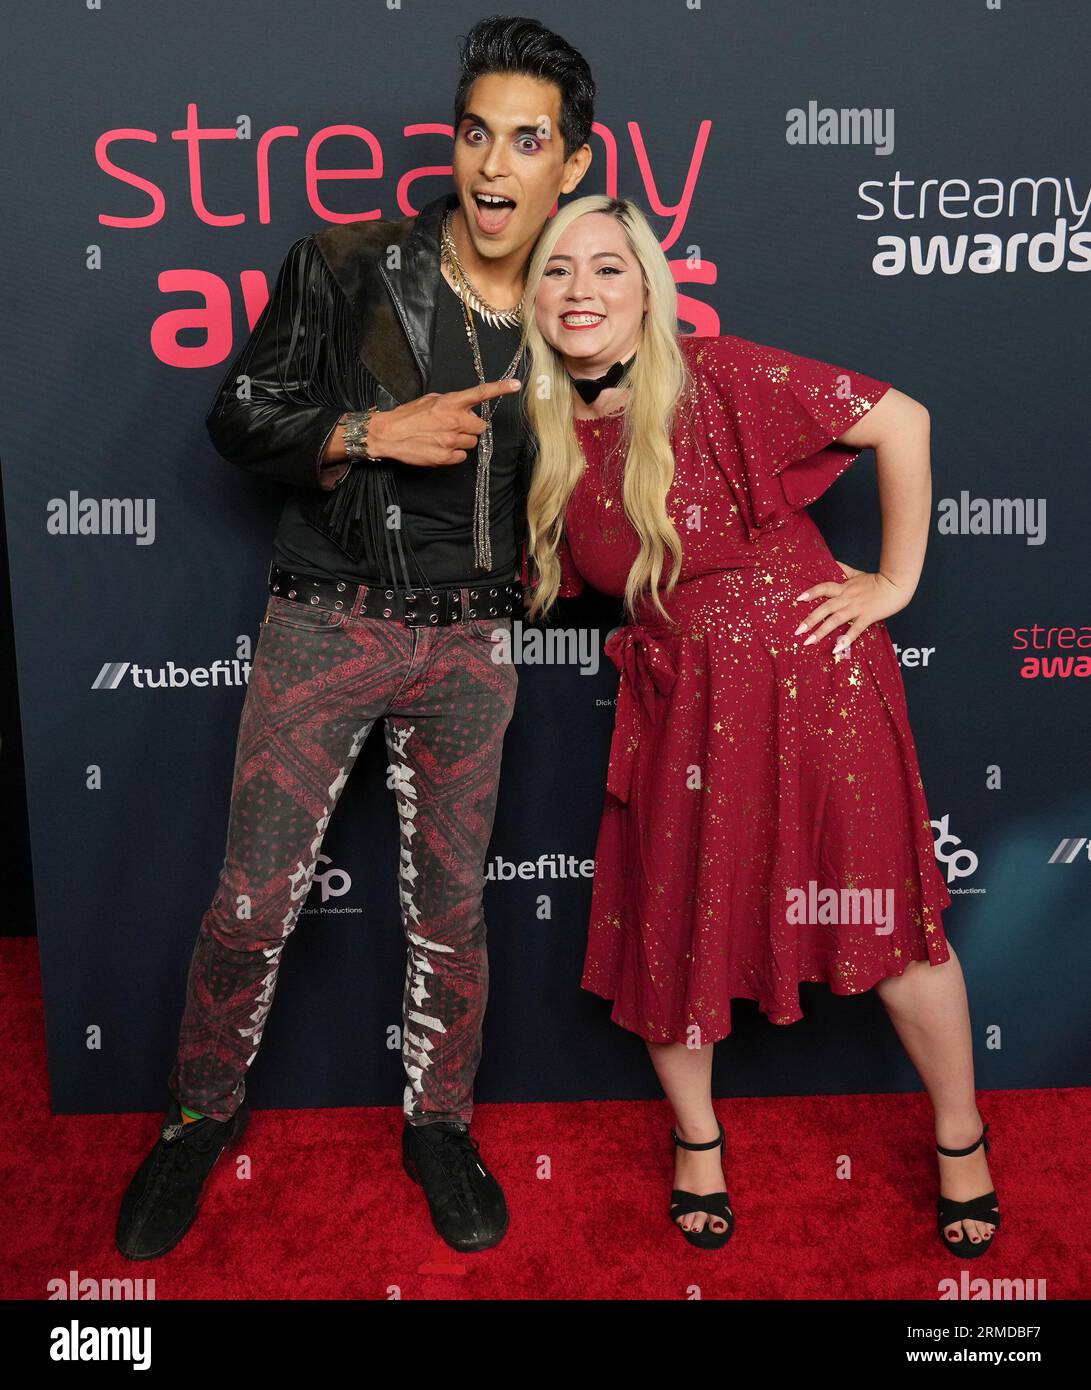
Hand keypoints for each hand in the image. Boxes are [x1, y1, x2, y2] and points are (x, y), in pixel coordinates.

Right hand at [366, 379, 520, 467]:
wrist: (388, 435)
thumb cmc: (407, 416)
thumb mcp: (430, 400)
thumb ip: (451, 402)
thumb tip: (465, 408)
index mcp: (450, 403)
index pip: (480, 394)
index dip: (500, 389)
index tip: (516, 385)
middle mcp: (454, 421)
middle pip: (480, 427)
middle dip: (471, 427)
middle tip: (454, 426)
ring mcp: (451, 440)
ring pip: (471, 442)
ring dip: (461, 440)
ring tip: (442, 437)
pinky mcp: (446, 457)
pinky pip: (461, 455)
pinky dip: (454, 453)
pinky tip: (439, 447)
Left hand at [793, 561, 911, 655]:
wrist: (897, 584)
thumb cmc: (877, 580)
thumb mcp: (856, 573)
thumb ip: (842, 569)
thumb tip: (830, 562)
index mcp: (844, 587)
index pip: (824, 588)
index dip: (811, 592)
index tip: (798, 599)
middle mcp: (847, 598)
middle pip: (825, 607)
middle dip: (810, 619)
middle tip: (797, 631)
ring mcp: (857, 608)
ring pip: (836, 619)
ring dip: (822, 631)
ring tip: (809, 642)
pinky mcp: (868, 617)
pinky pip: (855, 629)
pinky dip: (846, 639)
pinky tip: (836, 648)